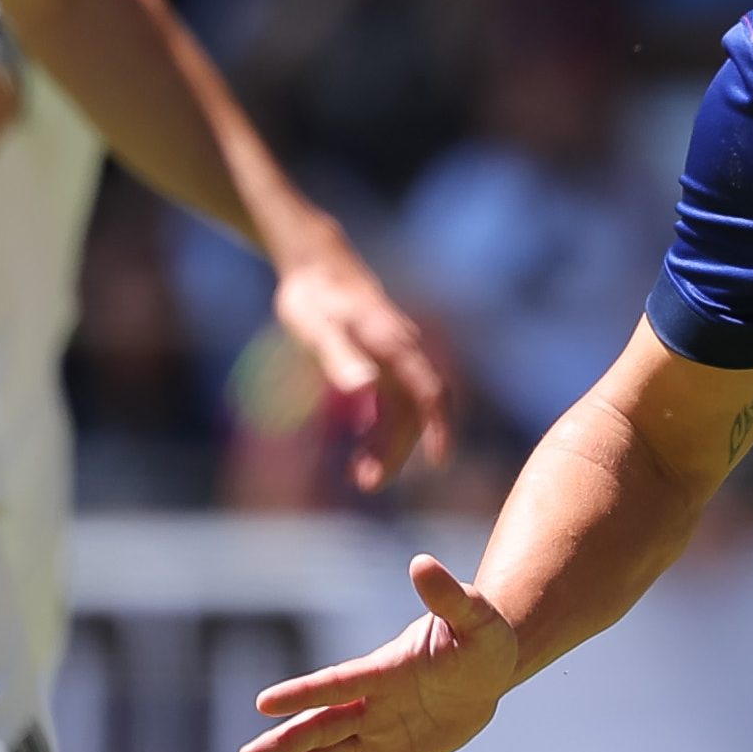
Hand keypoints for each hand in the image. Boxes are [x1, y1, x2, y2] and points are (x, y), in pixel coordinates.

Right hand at [242, 555, 519, 751]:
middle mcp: (372, 703)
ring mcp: (378, 732)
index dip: (303, 694)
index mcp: (384, 670)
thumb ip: (447, 596)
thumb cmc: (481, 637)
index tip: (264, 703)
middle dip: (286, 742)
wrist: (489, 668)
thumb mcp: (473, 616)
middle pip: (321, 726)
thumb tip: (421, 563)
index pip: (337, 684)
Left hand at [268, 238, 457, 492]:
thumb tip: (362, 390)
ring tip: (360, 475)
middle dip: (396, 450)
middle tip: (366, 483)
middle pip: (413, 411)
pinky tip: (362, 445)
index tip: (438, 461)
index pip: (430, 393)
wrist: (315, 267)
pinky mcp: (383, 360)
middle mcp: (402, 353)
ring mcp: (394, 358)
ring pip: (401, 409)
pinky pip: (391, 401)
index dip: (438, 427)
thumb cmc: (313, 298)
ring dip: (387, 443)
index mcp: (394, 347)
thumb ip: (339, 358)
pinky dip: (380, 427)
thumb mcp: (317, 329)